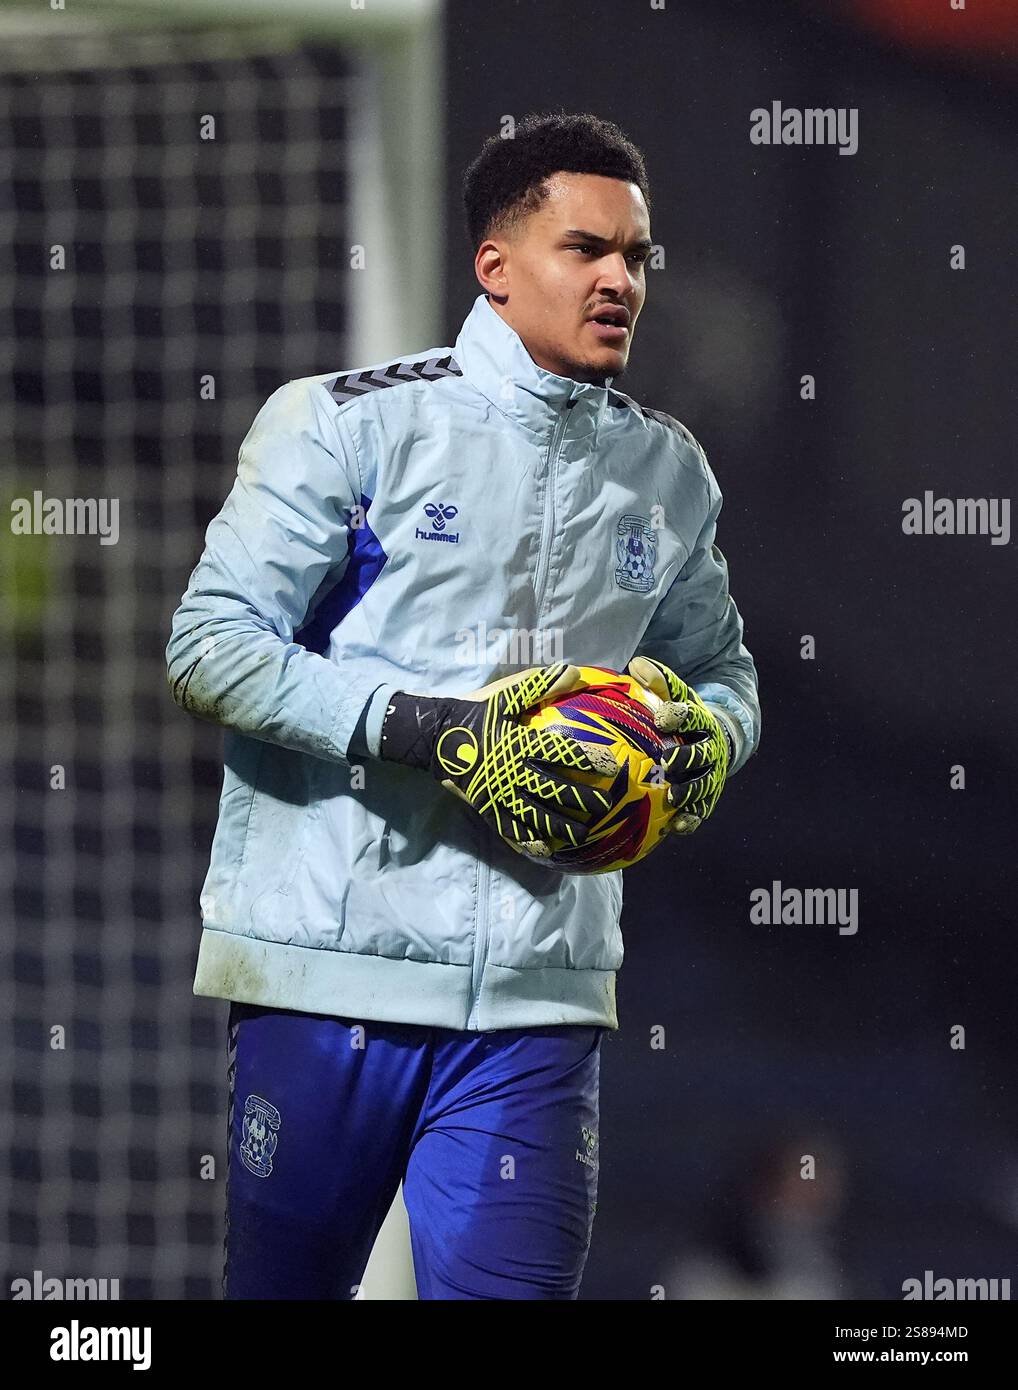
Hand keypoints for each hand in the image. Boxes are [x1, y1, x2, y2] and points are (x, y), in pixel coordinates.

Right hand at [379, 663, 618, 857]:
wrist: (436, 737)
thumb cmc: (476, 714)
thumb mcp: (507, 696)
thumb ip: (540, 685)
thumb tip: (575, 672)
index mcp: (522, 744)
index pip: (562, 753)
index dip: (588, 760)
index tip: (612, 766)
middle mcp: (515, 772)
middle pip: (555, 790)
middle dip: (583, 800)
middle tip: (606, 806)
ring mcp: (501, 794)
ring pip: (537, 815)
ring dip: (562, 826)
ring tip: (583, 834)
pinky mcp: (488, 808)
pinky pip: (510, 829)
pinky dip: (528, 840)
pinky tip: (545, 849)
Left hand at [627, 655, 729, 833]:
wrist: (714, 741)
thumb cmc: (681, 718)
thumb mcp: (674, 696)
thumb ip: (657, 682)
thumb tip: (635, 665)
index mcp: (701, 720)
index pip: (693, 715)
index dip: (679, 715)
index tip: (662, 718)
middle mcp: (710, 748)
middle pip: (702, 753)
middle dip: (687, 757)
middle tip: (667, 761)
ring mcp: (711, 774)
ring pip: (704, 784)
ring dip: (689, 791)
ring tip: (671, 797)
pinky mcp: (707, 798)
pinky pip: (701, 811)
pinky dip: (690, 819)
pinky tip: (676, 827)